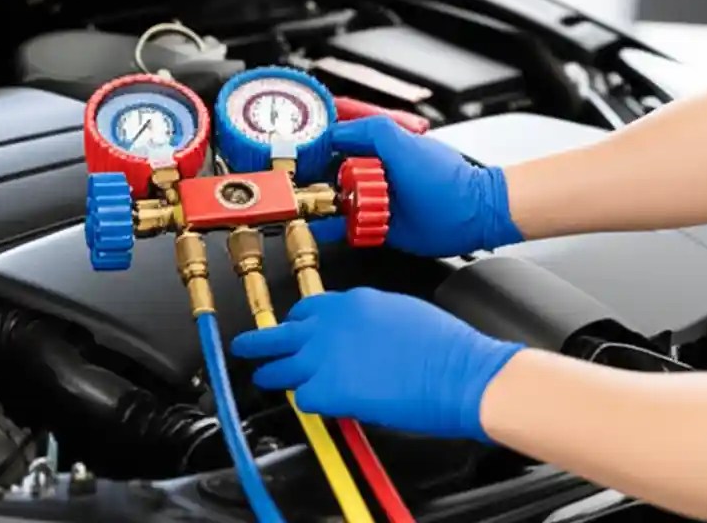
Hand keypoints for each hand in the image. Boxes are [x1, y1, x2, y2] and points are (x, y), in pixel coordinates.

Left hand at [231, 288, 524, 440]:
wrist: (460, 372)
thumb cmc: (445, 347)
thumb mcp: (400, 312)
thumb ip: (368, 320)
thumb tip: (357, 335)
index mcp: (353, 301)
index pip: (308, 308)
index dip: (298, 324)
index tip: (294, 331)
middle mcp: (331, 324)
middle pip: (281, 332)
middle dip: (261, 342)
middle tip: (247, 347)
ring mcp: (325, 356)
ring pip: (280, 366)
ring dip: (272, 375)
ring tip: (262, 379)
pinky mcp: (328, 389)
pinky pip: (302, 398)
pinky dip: (309, 403)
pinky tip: (317, 405)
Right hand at [312, 116, 523, 256]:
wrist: (471, 217)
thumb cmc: (446, 182)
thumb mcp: (402, 146)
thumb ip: (370, 132)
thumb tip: (335, 131)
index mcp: (379, 148)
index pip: (338, 142)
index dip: (315, 148)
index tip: (296, 156)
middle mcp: (375, 174)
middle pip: (331, 174)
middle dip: (312, 180)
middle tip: (295, 186)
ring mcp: (376, 202)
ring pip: (336, 202)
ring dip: (320, 206)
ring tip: (303, 208)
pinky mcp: (379, 228)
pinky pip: (348, 228)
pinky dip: (333, 229)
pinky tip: (321, 229)